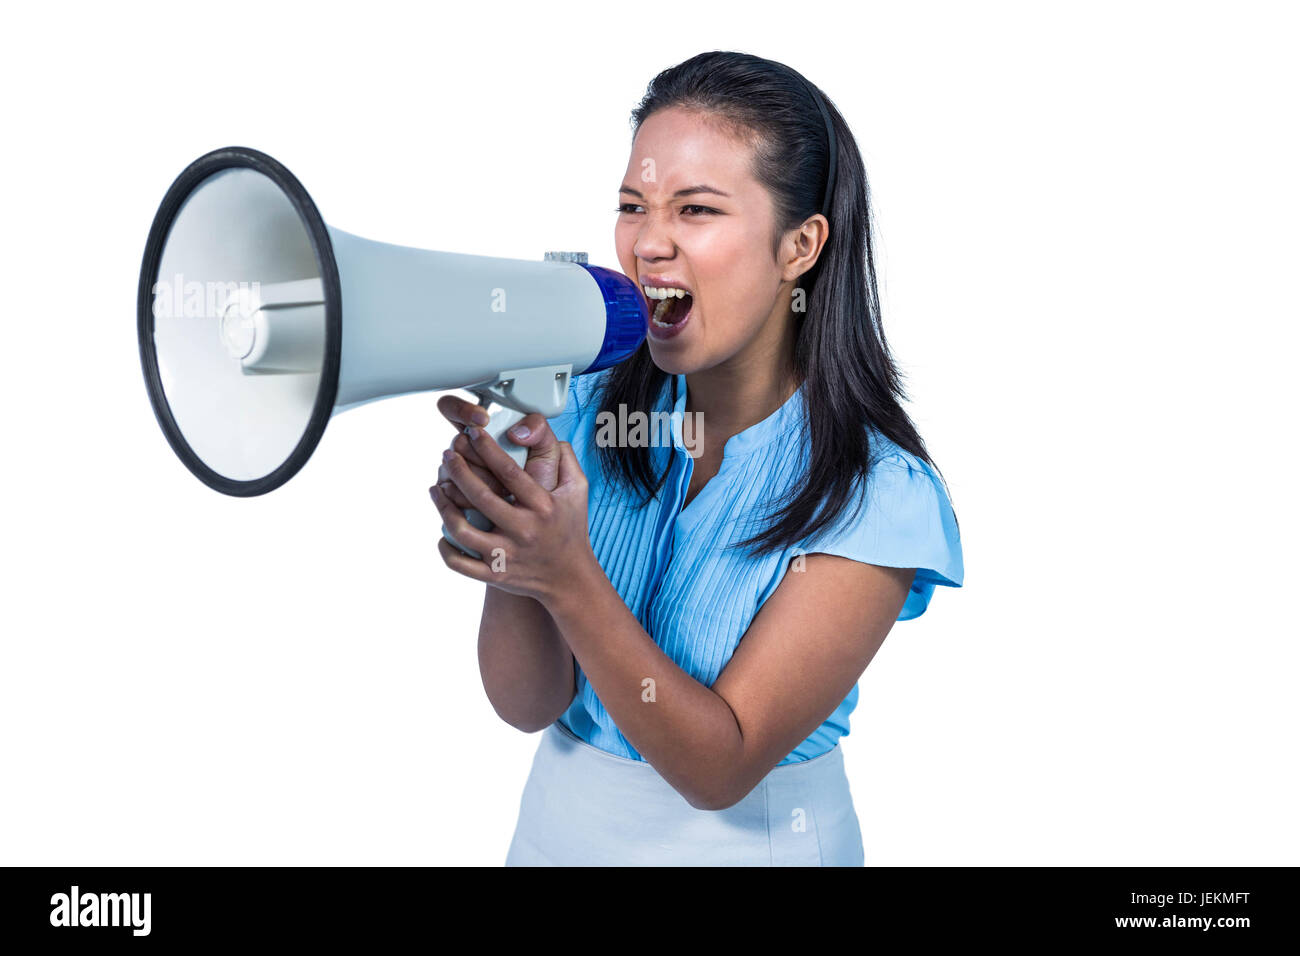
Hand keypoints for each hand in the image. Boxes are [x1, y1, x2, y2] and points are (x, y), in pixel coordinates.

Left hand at [430, 422, 593, 604]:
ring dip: (443, 506)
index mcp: (543, 506)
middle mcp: (524, 531)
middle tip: (447, 454)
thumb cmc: (570, 528)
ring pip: (462, 530)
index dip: (487, 448)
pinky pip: (459, 563)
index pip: (509, 472)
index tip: (472, 432)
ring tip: (436, 488)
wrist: (569, 579)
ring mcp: (507, 555)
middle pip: (481, 497)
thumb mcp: (578, 490)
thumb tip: (540, 433)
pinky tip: (442, 530)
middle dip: (459, 470)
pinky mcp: (495, 575)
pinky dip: (445, 547)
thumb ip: (564, 457)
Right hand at [432, 395, 563, 514]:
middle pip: (459, 441)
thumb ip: (540, 430)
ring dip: (484, 480)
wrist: (539, 523)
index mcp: (485, 432)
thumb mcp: (548, 454)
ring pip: (454, 468)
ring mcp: (455, 472)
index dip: (463, 410)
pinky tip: (491, 503)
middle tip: (508, 470)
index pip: (454, 408)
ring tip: (505, 492)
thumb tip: (516, 432)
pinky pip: (451, 491)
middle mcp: (466, 450)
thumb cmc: (542, 486)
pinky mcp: (450, 496)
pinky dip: (474, 498)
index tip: (483, 420)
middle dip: (485, 458)